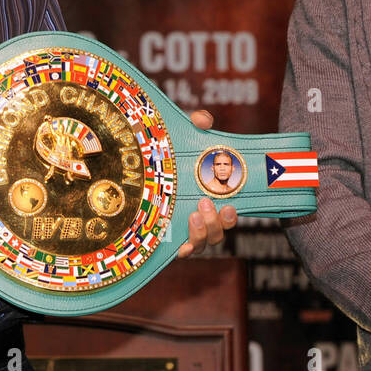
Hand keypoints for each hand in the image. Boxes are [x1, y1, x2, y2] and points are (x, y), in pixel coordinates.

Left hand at [177, 109, 238, 257]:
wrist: (141, 167)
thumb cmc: (172, 157)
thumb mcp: (185, 140)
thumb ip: (197, 126)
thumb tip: (203, 120)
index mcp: (209, 201)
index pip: (226, 216)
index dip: (230, 216)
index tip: (228, 205)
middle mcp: (198, 222)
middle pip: (216, 235)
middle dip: (215, 223)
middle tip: (205, 203)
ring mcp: (181, 233)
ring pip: (200, 244)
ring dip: (200, 233)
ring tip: (193, 215)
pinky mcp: (164, 239)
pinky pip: (176, 250)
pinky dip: (181, 249)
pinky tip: (178, 245)